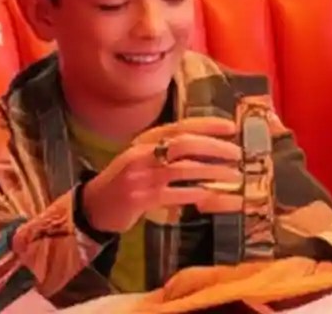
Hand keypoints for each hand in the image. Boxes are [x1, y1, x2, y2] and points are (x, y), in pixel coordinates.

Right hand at [81, 117, 243, 233]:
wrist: (94, 207)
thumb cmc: (129, 180)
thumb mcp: (146, 158)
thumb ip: (172, 151)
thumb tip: (214, 149)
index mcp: (146, 139)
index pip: (181, 125)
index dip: (208, 124)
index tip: (231, 127)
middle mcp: (142, 153)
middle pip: (185, 143)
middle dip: (215, 147)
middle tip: (237, 154)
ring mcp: (140, 175)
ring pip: (183, 169)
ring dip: (212, 172)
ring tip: (233, 176)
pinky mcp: (139, 198)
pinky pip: (174, 193)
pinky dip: (196, 193)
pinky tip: (211, 195)